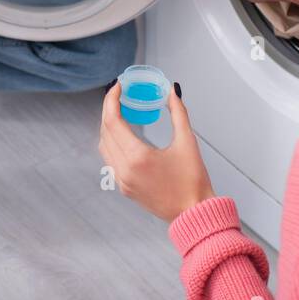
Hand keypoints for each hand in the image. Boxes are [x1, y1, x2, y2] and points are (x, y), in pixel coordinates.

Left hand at [99, 82, 214, 221]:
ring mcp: (122, 181)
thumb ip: (178, 112)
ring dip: (108, 126)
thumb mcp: (187, 141)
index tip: (118, 85)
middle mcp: (124, 170)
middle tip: (119, 93)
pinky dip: (112, 142)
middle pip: (105, 131)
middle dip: (109, 109)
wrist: (194, 214)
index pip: (113, 121)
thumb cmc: (193, 183)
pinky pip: (110, 160)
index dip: (112, 99)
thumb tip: (172, 91)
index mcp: (137, 157)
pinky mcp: (125, 188)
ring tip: (120, 110)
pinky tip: (124, 134)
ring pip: (104, 146)